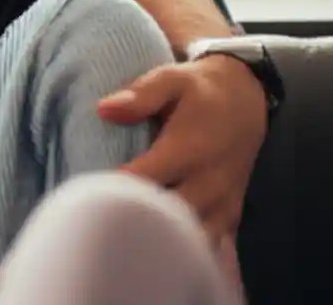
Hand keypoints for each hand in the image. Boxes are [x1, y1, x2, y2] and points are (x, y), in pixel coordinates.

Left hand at [97, 54, 267, 240]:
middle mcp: (209, 182)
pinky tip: (154, 254)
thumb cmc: (197, 89)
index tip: (86, 200)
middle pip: (167, 219)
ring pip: (190, 240)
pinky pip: (208, 246)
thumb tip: (104, 109)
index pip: (144, 181)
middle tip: (98, 226)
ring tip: (122, 242)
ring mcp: (222, 204)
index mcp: (189, 150)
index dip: (114, 193)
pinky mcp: (230, 215)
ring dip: (157, 243)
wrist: (247, 98)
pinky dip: (182, 253)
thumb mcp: (171, 78)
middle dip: (132, 225)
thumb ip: (140, 94)